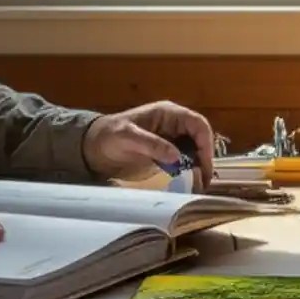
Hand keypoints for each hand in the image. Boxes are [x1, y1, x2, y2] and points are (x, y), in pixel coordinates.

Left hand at [82, 100, 215, 189]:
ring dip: (199, 166)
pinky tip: (188, 183)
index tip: (205, 164)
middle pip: (200, 138)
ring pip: (195, 150)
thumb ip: (152, 145)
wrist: (93, 147)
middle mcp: (174, 124)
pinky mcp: (166, 153)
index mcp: (169, 113)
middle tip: (204, 181)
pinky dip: (188, 171)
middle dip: (205, 158)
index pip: (198, 124)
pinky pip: (184, 160)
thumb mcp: (129, 138)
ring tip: (198, 185)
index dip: (205, 143)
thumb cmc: (110, 136)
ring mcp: (171, 138)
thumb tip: (177, 157)